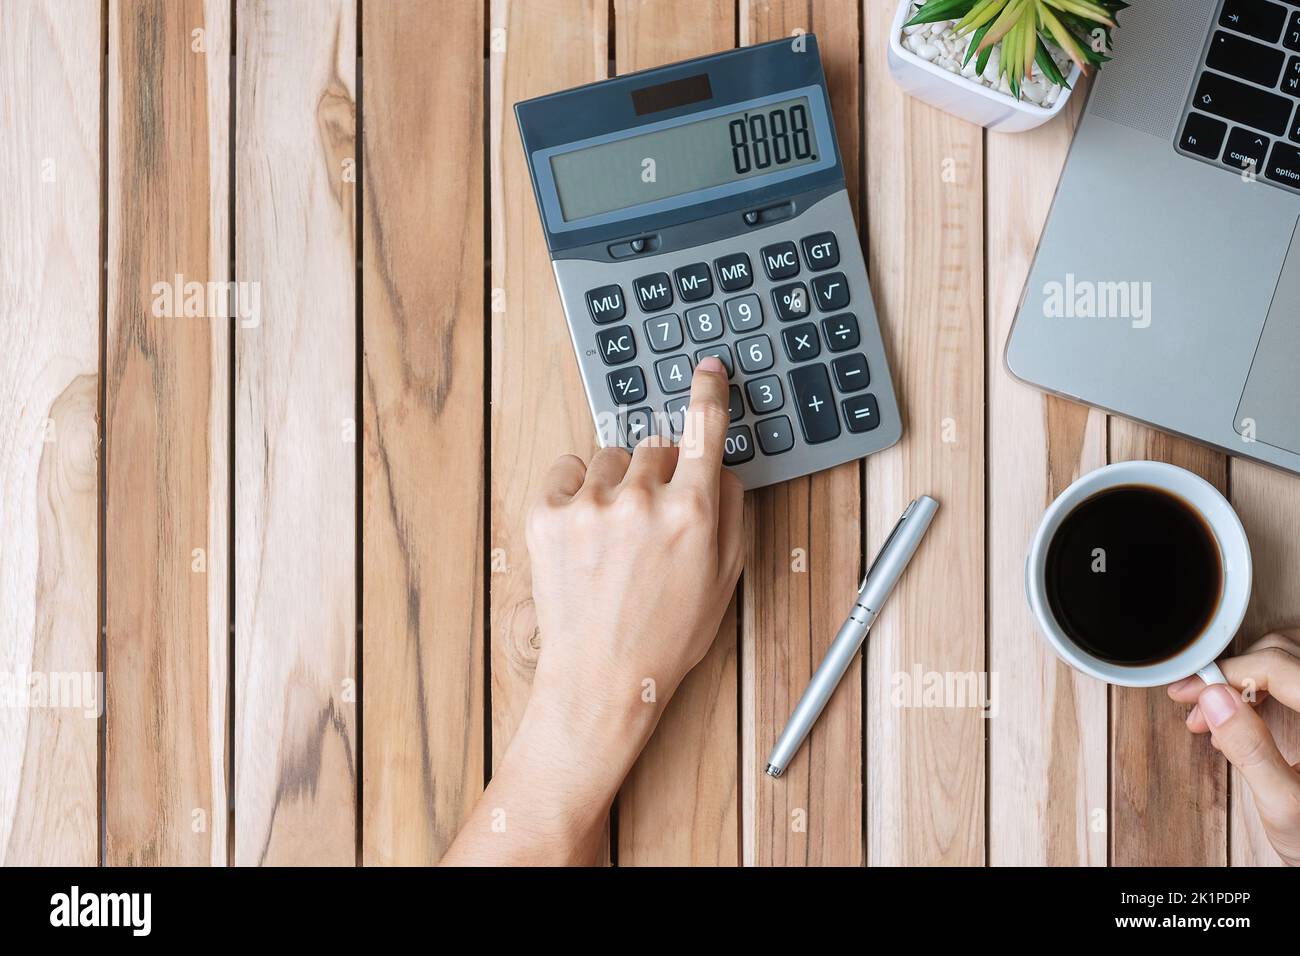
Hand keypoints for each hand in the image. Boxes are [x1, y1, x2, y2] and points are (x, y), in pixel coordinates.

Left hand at [442, 356, 742, 864]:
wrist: (601, 677)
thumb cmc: (667, 633)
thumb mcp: (724, 577)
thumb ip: (729, 510)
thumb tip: (717, 464)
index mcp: (691, 512)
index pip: (703, 430)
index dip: (709, 394)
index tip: (708, 369)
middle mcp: (640, 500)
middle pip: (655, 446)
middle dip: (658, 472)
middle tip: (653, 518)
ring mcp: (588, 505)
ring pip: (610, 457)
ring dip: (616, 482)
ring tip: (615, 534)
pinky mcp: (546, 514)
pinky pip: (568, 469)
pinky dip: (578, 489)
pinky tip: (586, 528)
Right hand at [1168, 630, 1299, 866]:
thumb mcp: (1284, 806)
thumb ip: (1252, 751)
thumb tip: (1215, 700)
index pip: (1277, 667)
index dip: (1227, 673)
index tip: (1190, 692)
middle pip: (1282, 653)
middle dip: (1233, 675)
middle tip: (1198, 706)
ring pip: (1288, 657)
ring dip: (1246, 677)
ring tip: (1218, 711)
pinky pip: (1293, 675)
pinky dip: (1262, 686)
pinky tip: (1243, 714)